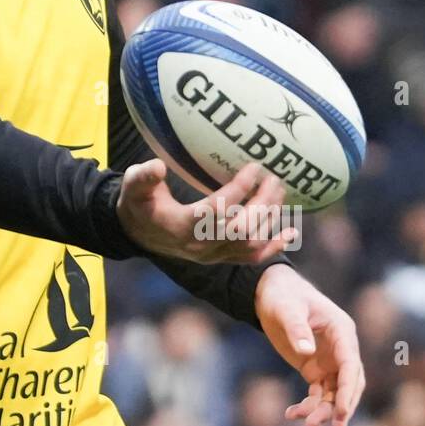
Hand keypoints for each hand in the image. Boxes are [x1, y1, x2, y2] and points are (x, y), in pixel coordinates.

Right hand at [116, 159, 297, 263]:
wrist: (138, 232)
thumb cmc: (138, 203)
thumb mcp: (133, 187)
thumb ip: (143, 177)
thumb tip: (159, 166)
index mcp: (181, 225)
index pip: (217, 210)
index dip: (239, 190)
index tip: (254, 167)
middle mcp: (200, 244)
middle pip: (241, 228)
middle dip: (262, 203)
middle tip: (274, 178)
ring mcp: (212, 255)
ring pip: (250, 243)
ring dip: (270, 219)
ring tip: (280, 191)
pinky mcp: (219, 258)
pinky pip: (252, 258)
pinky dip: (274, 246)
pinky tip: (291, 232)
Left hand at [254, 264, 364, 425]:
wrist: (270, 292)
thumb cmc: (282, 295)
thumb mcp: (286, 308)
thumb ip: (296, 327)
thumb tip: (307, 351)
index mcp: (342, 331)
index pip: (351, 364)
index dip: (348, 388)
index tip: (341, 409)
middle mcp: (341, 348)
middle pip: (349, 383)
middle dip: (342, 406)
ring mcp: (329, 360)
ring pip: (333, 392)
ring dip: (323, 410)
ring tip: (308, 425)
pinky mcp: (315, 368)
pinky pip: (317, 392)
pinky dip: (309, 405)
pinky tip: (292, 413)